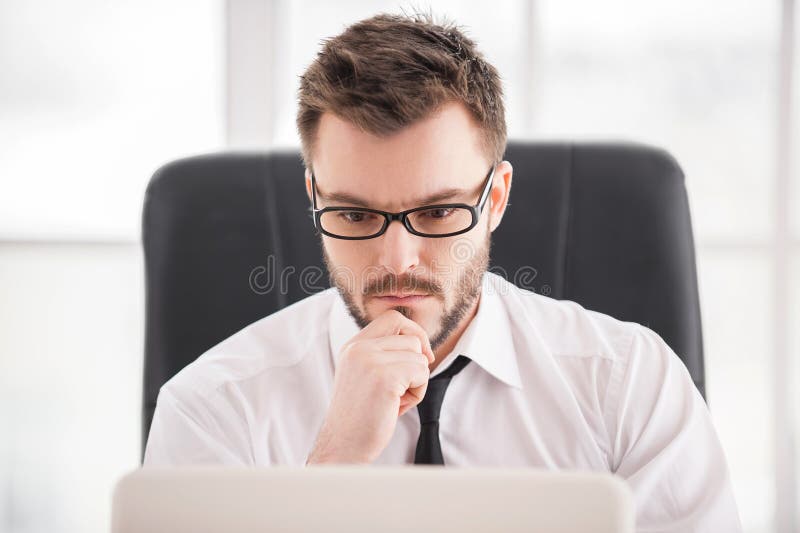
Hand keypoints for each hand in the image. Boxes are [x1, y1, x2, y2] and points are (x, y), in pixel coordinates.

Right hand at [306, 309, 434, 464]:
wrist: (343, 447)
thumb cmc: (360, 418)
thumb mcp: (366, 375)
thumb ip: (384, 355)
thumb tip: (420, 344)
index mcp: (353, 346)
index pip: (393, 318)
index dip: (413, 333)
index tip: (419, 356)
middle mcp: (359, 348)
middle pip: (411, 338)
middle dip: (416, 364)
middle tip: (401, 389)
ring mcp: (370, 360)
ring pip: (419, 357)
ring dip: (417, 381)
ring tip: (395, 400)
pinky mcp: (384, 377)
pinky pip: (421, 373)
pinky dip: (418, 392)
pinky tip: (397, 406)